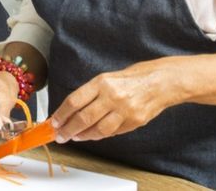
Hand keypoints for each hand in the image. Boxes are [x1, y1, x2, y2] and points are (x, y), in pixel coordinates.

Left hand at [50, 61, 176, 142]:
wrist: (162, 81)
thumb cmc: (132, 78)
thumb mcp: (106, 78)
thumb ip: (89, 94)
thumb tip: (69, 110)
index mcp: (102, 83)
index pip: (74, 101)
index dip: (61, 114)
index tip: (53, 122)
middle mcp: (113, 96)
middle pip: (83, 118)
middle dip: (68, 130)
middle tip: (60, 136)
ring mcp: (125, 110)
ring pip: (98, 130)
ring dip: (83, 136)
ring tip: (74, 136)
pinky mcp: (135, 122)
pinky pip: (112, 132)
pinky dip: (99, 135)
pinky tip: (92, 135)